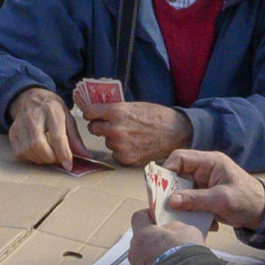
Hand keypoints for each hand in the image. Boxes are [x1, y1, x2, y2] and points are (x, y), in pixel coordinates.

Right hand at [7, 87, 87, 167]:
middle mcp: (32, 116)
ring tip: (48, 156)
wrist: (30, 97)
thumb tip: (85, 156)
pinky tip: (37, 153)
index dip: (63, 153)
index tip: (68, 165)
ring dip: (40, 159)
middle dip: (50, 158)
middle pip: (38, 144)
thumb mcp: (67, 117)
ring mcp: (20, 124)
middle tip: (57, 159)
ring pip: (27, 150)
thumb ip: (75, 137)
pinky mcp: (12, 132)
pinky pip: (19, 153)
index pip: (56, 135)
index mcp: (50, 109)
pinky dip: (29, 158)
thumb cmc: (52, 109)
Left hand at [77, 100, 192, 165]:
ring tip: (130, 135)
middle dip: (99, 126)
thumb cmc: (156, 116)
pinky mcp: (126, 159)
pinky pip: (115, 154)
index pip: (89, 112)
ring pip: (106, 142)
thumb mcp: (134, 105)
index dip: (91, 113)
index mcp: (117, 112)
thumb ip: (115, 109)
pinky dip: (121, 151)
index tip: (93, 115)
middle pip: (93, 128)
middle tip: (110, 126)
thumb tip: (98, 111)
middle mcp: (116, 129)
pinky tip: (133, 145)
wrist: (175, 132)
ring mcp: (120, 146)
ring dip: (113, 139)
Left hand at [126, 206, 209, 264]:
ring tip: (170, 258)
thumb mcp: (186, 231)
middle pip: (140, 239)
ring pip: (143, 256)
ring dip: (153, 255)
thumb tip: (169, 230)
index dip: (148, 216)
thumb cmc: (186, 254)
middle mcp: (135, 251)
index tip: (156, 217)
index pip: (138, 217)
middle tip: (167, 240)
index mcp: (143, 234)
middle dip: (152, 238)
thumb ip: (174, 227)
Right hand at [160, 149, 264, 231]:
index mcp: (209, 162)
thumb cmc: (247, 200)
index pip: (180, 158)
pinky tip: (203, 221)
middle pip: (177, 175)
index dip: (167, 170)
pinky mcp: (204, 196)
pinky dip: (192, 212)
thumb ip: (195, 199)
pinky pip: (189, 201)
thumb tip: (170, 201)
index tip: (160, 188)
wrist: (263, 213)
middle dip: (172, 192)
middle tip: (167, 206)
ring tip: (185, 217)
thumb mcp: (221, 200)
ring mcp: (203, 183)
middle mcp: (204, 170)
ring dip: (182, 205)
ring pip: (181, 191)